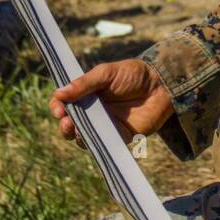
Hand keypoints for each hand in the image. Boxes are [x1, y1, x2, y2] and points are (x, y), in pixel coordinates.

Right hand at [50, 59, 173, 142]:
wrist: (162, 85)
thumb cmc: (134, 74)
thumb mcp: (106, 73)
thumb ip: (85, 84)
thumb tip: (59, 93)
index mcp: (87, 93)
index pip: (64, 102)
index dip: (57, 107)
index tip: (58, 109)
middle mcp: (93, 110)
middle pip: (70, 123)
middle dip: (64, 125)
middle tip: (67, 121)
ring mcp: (105, 124)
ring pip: (83, 136)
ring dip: (77, 136)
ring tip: (77, 130)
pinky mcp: (119, 136)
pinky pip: (103, 144)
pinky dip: (95, 145)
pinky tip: (92, 140)